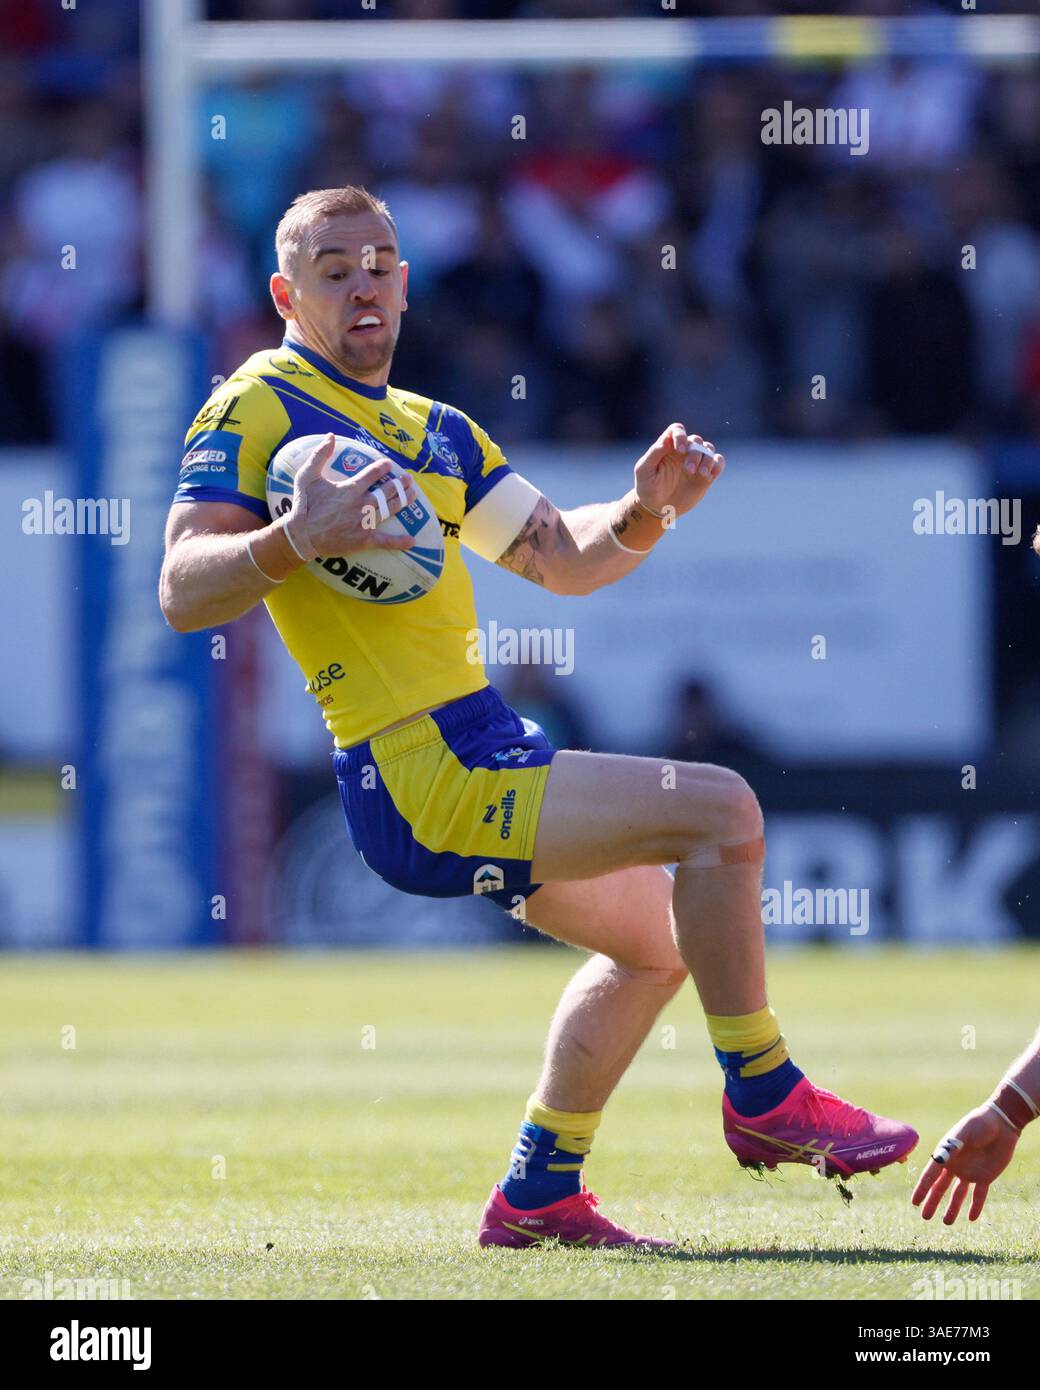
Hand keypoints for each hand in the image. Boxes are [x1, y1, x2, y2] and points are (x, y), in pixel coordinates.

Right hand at [281, 434, 417, 560]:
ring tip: (413, 495)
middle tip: (408, 479)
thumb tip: (330, 436)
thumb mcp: (307, 476)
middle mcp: (362, 504)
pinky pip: (385, 541)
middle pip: (387, 491)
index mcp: (351, 488)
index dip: (383, 467)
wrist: (301, 535)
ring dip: (404, 501)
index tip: (389, 464)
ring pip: (390, 510)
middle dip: (400, 484)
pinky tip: (412, 541)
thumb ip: (319, 455)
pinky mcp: (364, 540)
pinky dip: (399, 542)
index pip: (373, 474)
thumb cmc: (303, 505)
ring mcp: (365, 522)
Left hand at [633, 423, 724, 520]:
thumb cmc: (647, 487)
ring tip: (702, 474)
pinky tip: (710, 475)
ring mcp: (696, 462)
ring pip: (708, 449)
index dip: (680, 436)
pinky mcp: (706, 475)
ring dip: (707, 460)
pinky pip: (718, 462)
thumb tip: (667, 437)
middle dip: (694, 453)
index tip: (680, 450)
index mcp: (668, 447)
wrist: (657, 508)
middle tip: (688, 470)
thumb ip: (655, 452)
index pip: (677, 430)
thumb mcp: (645, 470)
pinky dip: (718, 465)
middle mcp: (684, 451)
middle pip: (695, 440)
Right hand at [911, 1106, 1019, 1223]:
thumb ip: (952, 1147)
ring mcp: (969, 1173)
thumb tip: (937, 1159)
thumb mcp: (964, 1133)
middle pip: (940, 1188)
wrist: (1000, 1123)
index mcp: (946, 1155)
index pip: (930, 1176)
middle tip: (925, 1217)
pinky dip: (975, 1206)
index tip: (914, 1202)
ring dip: (952, 1208)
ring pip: (958, 1194)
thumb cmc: (978, 1124)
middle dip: (932, 1202)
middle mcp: (955, 1166)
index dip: (922, 1189)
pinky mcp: (985, 1177)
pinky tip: (971, 1218)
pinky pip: (979, 1195)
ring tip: (946, 1222)